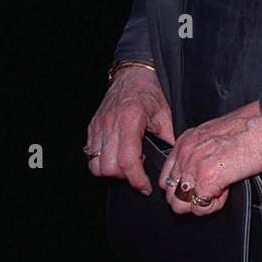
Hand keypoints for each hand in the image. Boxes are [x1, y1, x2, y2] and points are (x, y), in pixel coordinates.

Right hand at [85, 67, 174, 193]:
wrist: (133, 74)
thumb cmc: (150, 92)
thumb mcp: (165, 115)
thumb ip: (167, 139)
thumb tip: (172, 163)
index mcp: (130, 120)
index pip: (127, 161)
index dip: (136, 180)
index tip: (145, 187)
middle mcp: (110, 124)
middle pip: (108, 167)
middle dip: (124, 177)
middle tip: (137, 172)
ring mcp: (98, 126)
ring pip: (95, 164)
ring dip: (111, 171)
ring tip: (126, 163)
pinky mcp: (92, 127)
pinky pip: (89, 154)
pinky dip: (101, 161)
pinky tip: (117, 155)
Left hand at [159, 101, 261, 218]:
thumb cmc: (251, 128)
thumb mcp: (214, 135)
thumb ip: (201, 152)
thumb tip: (201, 172)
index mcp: (186, 141)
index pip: (167, 177)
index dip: (184, 187)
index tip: (201, 185)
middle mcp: (186, 153)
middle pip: (171, 194)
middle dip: (190, 198)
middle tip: (212, 190)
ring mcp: (194, 166)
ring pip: (180, 204)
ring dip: (200, 203)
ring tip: (219, 191)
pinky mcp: (208, 179)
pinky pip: (200, 207)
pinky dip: (212, 206)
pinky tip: (225, 192)